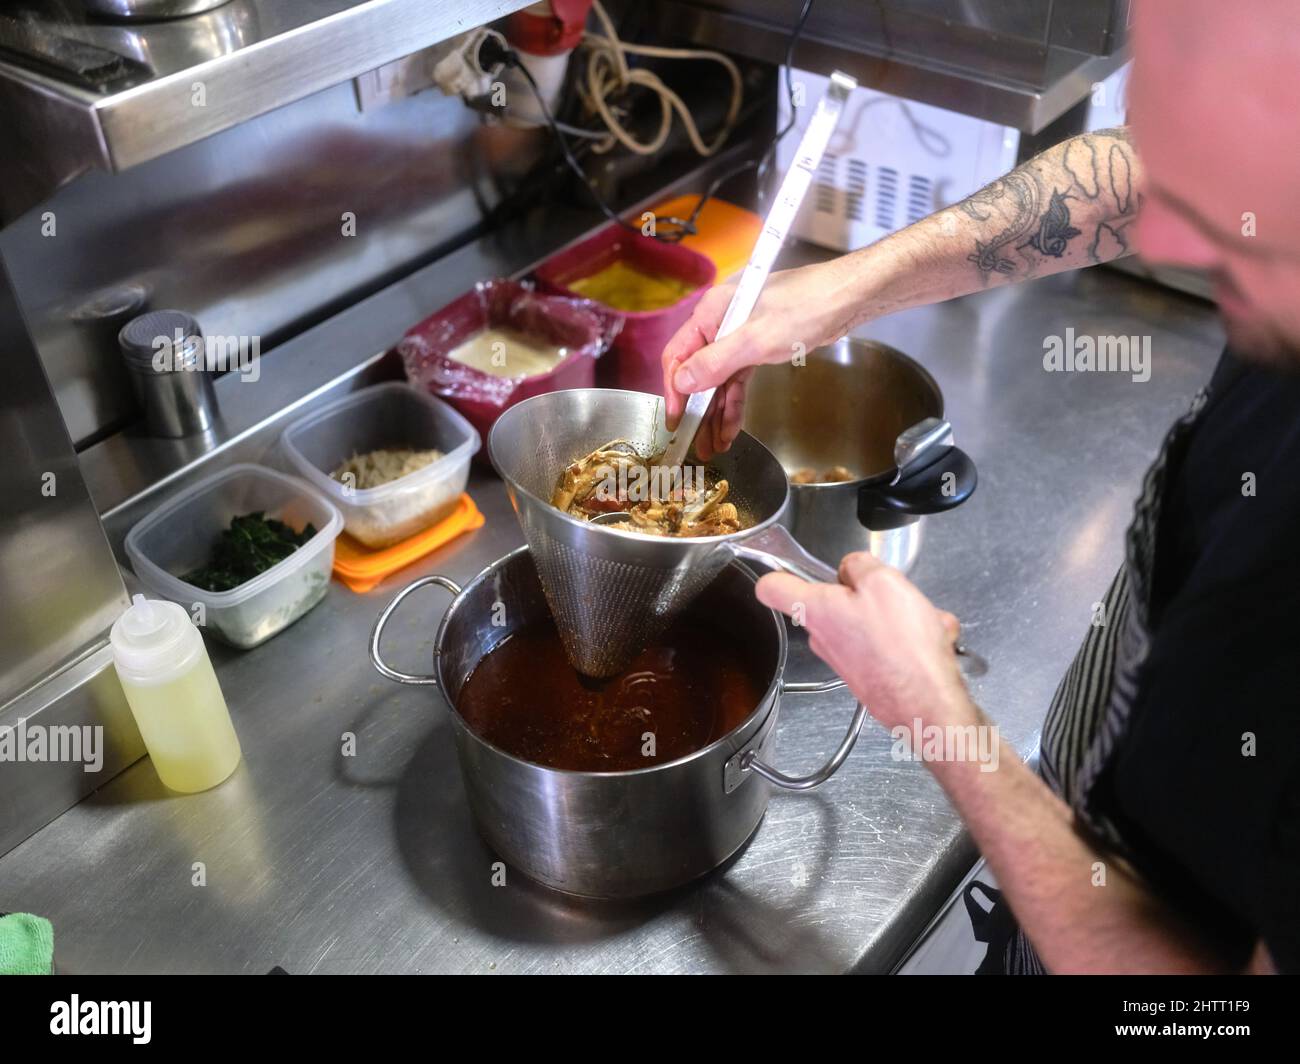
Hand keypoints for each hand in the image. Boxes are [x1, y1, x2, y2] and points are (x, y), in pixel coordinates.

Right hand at [660, 260, 860, 458]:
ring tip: (714, 445)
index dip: (675, 390)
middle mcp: (721, 323)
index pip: (679, 355)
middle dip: (698, 410)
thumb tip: (680, 382)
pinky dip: (735, 402)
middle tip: (696, 443)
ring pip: (719, 380)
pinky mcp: (759, 347)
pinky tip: (732, 427)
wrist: (847, 298)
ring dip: (717, 412)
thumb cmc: (804, 309)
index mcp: (712, 312)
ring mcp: (740, 336)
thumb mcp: (756, 339)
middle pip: (698, 372)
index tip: (677, 420)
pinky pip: (738, 379)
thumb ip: (715, 362)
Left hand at [755, 551, 974, 732]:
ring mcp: (846, 658)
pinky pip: (888, 643)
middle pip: (833, 600)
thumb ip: (859, 565)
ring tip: (920, 622)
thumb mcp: (883, 582)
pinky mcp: (869, 673)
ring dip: (899, 616)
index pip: (772, 588)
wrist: (927, 705)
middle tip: (888, 595)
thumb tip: (852, 568)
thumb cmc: (901, 649)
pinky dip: (910, 639)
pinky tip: (929, 641)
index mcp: (816, 610)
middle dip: (865, 592)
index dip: (782, 571)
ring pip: (868, 620)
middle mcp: (824, 637)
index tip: (793, 567)